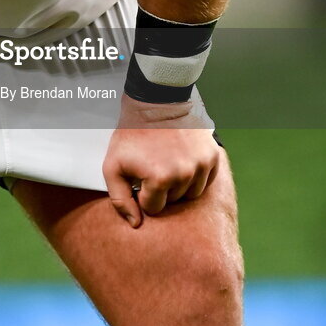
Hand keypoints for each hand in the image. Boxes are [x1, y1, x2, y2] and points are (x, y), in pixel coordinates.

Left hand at [102, 94, 219, 227]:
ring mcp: (201, 165)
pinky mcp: (212, 155)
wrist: (156, 101)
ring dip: (179, 184)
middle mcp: (184, 175)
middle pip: (173, 201)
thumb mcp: (113, 165)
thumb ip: (120, 199)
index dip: (143, 193)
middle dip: (161, 188)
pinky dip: (196, 176)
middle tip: (153, 165)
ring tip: (167, 162)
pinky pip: (207, 181)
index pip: (153, 208)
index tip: (140, 176)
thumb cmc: (131, 133)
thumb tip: (136, 224)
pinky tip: (183, 160)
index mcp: (159, 179)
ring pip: (191, 193)